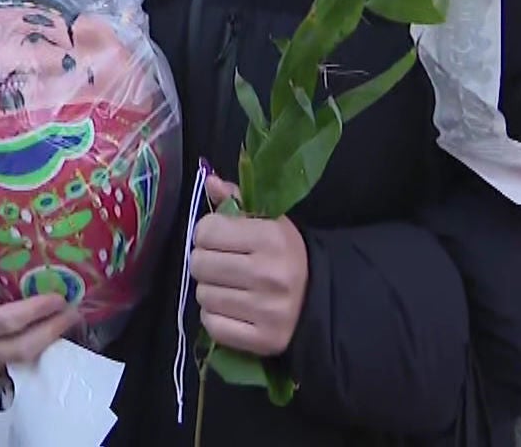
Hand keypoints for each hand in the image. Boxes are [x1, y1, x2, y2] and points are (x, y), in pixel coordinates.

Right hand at [0, 243, 79, 378]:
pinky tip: (48, 330)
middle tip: (74, 311)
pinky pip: (14, 362)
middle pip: (21, 346)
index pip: (7, 321)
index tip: (59, 297)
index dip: (36, 311)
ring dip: (47, 340)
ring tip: (68, 320)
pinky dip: (35, 347)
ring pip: (21, 358)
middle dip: (51, 330)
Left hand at [191, 175, 309, 357]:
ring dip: (210, 290)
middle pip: (199, 264)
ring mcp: (266, 310)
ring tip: (230, 286)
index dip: (206, 233)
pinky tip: (232, 308)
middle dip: (205, 261)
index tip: (218, 238)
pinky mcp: (263, 340)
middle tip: (220, 263)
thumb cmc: (287, 254)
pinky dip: (215, 317)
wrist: (322, 298)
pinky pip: (213, 325)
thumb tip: (208, 181)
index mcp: (271, 238)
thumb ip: (236, 200)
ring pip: (203, 295)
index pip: (207, 231)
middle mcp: (268, 274)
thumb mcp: (270, 221)